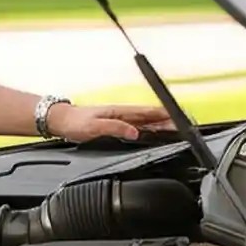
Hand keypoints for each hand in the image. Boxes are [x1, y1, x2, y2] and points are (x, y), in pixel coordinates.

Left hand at [47, 103, 173, 141]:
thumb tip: (135, 133)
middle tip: (184, 127)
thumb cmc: (75, 122)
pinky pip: (137, 127)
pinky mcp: (115, 125)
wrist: (61, 120)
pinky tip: (152, 135)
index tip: (179, 118)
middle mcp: (122, 114)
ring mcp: (119, 119)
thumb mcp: (94, 127)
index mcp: (120, 111)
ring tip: (175, 131)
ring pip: (145, 122)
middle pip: (151, 117)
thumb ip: (115, 128)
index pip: (148, 112)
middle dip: (168, 121)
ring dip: (160, 126)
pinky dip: (148, 130)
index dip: (165, 115)